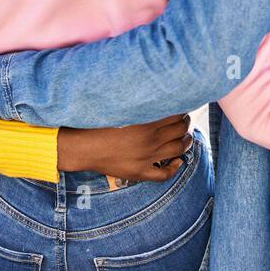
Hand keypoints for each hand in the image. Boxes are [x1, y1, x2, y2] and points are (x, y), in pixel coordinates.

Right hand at [57, 115, 192, 182]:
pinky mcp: (140, 172)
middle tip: (184, 120)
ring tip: (185, 136)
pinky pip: (164, 174)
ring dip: (186, 142)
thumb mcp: (120, 110)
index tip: (180, 107)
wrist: (83, 148)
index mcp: (146, 124)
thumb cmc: (98, 124)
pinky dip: (175, 167)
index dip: (181, 110)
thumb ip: (139, 105)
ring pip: (177, 150)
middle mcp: (150, 141)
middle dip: (185, 124)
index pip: (175, 115)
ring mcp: (146, 158)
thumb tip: (155, 96)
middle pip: (179, 131)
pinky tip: (178, 161)